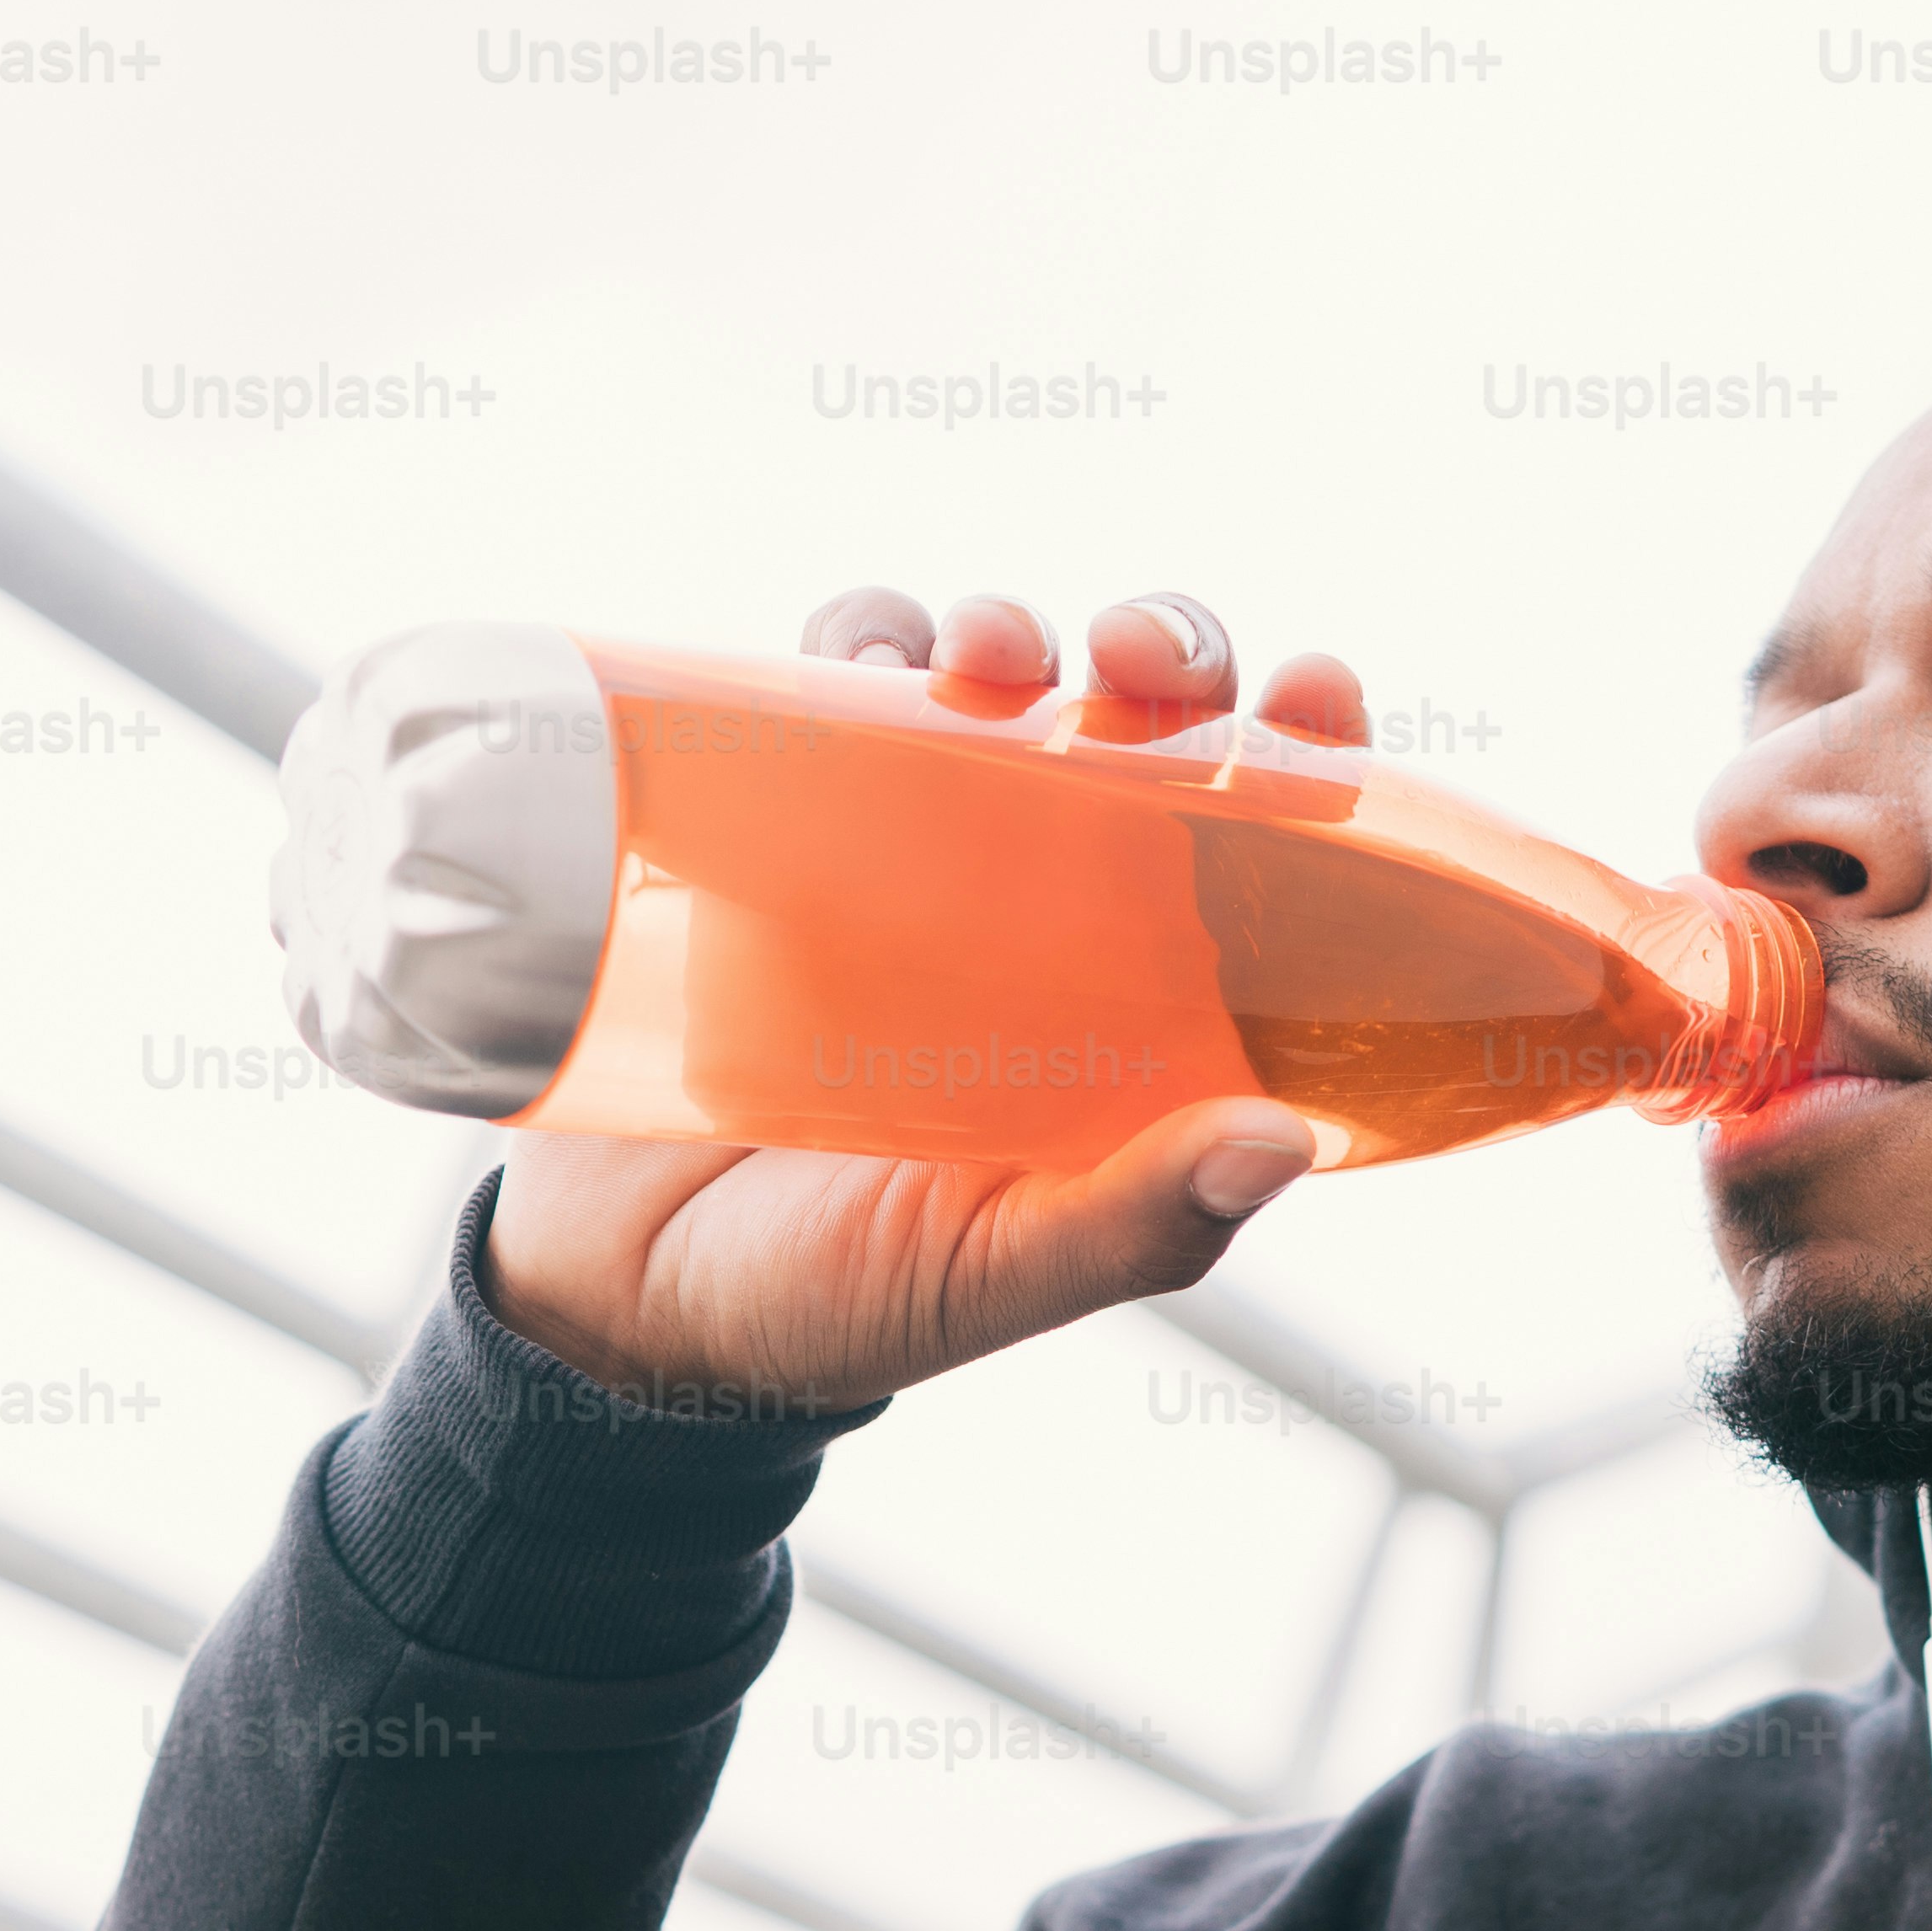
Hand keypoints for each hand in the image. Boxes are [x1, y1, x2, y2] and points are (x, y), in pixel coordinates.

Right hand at [477, 588, 1372, 1416]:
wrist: (619, 1293)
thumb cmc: (835, 1299)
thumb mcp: (997, 1274)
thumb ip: (1136, 1226)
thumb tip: (1282, 1140)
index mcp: (1142, 1015)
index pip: (1269, 857)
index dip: (1309, 759)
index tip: (1312, 697)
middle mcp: (1049, 916)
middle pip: (1149, 729)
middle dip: (1168, 655)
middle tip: (1134, 659)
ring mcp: (918, 858)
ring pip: (1002, 684)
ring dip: (1012, 631)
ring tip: (983, 654)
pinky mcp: (791, 827)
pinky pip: (841, 692)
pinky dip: (860, 640)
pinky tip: (863, 660)